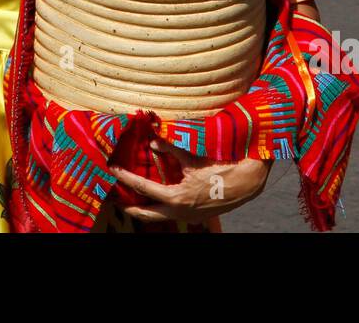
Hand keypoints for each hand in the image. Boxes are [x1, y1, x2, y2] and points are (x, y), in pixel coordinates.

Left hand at [111, 138, 269, 223]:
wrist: (246, 184)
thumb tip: (152, 140)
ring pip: (157, 217)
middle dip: (127, 206)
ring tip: (129, 199)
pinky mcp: (194, 216)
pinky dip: (158, 208)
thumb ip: (171, 149)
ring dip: (142, 208)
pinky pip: (170, 214)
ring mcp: (187, 216)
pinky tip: (154, 199)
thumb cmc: (221, 169)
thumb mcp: (194, 158)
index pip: (142, 187)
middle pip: (145, 214)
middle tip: (113, 197)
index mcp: (176, 197)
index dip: (125, 178)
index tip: (112, 170)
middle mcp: (178, 210)